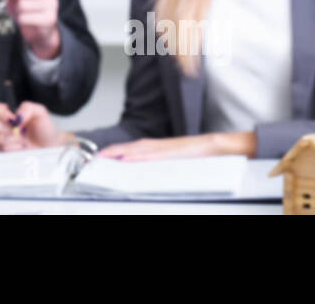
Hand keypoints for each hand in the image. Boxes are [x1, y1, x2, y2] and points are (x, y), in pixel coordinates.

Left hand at [0, 0, 59, 58]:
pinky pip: (24, 18)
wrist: (36, 25)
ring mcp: (52, 3)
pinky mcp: (50, 18)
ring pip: (23, 4)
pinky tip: (28, 20)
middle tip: (15, 0)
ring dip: (17, 9)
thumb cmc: (25, 3)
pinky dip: (21, 20)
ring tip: (23, 11)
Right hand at [0, 100, 60, 150]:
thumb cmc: (44, 129)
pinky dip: (15, 147)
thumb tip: (17, 115)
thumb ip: (28, 107)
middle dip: (1, 125)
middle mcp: (5, 128)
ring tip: (23, 138)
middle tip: (14, 127)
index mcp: (10, 116)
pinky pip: (5, 149)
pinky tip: (22, 146)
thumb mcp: (40, 112)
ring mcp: (5, 141)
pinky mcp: (7, 153)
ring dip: (12, 138)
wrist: (51, 146)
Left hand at [96, 133, 232, 160]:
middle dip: (113, 151)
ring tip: (106, 156)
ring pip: (139, 149)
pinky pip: (153, 155)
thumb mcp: (176, 159)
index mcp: (159, 147)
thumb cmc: (199, 154)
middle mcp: (159, 145)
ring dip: (121, 152)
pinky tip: (129, 159)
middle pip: (132, 146)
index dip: (117, 151)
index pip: (134, 148)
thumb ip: (161, 162)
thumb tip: (145, 168)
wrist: (217, 146)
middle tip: (97, 157)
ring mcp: (166, 148)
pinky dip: (140, 156)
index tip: (102, 156)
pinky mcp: (174, 152)